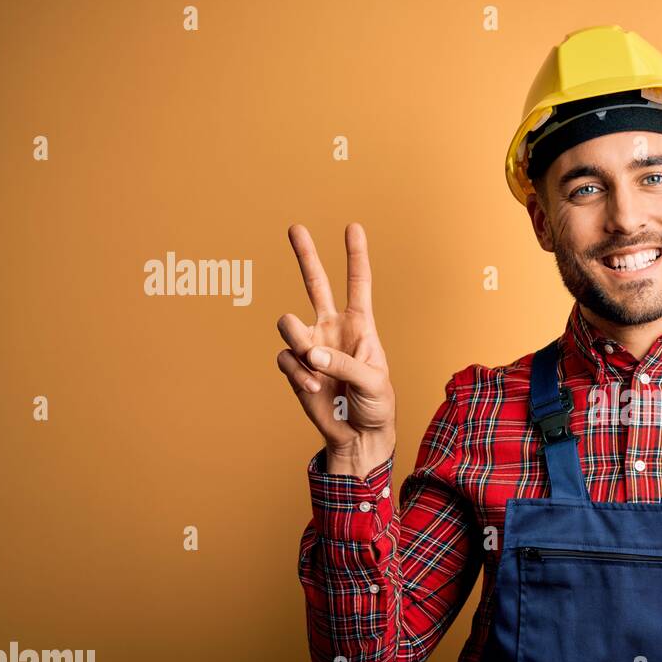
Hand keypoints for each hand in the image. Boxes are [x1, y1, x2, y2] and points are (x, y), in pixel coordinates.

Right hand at [276, 223, 395, 459]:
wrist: (359, 435)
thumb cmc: (376, 405)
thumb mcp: (373, 381)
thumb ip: (344, 363)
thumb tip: (311, 352)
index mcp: (360, 325)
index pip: (358, 284)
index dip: (355, 255)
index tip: (353, 226)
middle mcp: (333, 329)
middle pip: (315, 284)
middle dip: (305, 255)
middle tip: (295, 227)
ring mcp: (311, 346)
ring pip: (289, 324)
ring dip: (299, 342)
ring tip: (315, 363)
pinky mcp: (296, 367)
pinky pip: (285, 359)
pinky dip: (297, 373)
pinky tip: (312, 387)